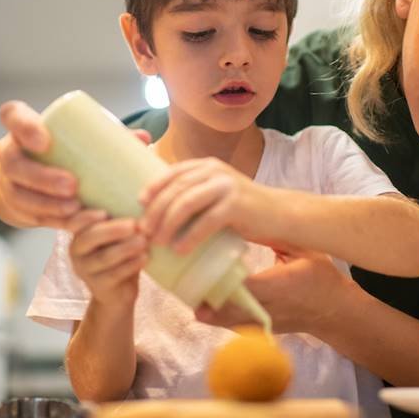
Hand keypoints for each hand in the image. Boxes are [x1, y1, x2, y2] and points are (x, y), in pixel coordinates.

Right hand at [0, 100, 149, 228]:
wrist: (30, 176)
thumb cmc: (60, 150)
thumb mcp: (74, 138)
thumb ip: (106, 137)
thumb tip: (145, 139)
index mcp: (22, 126)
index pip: (12, 116)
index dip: (24, 128)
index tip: (46, 141)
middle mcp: (8, 151)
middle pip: (14, 162)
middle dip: (42, 176)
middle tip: (72, 186)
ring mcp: (7, 180)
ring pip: (18, 193)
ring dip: (46, 203)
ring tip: (74, 208)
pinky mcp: (14, 205)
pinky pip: (27, 214)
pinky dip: (49, 219)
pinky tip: (68, 223)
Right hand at [67, 209, 148, 308]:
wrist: (119, 292)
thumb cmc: (121, 254)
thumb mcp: (117, 235)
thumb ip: (119, 219)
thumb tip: (141, 198)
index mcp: (79, 234)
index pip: (75, 222)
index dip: (86, 217)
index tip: (104, 212)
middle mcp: (77, 252)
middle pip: (90, 238)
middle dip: (112, 230)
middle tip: (134, 225)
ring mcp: (86, 271)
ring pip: (103, 258)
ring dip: (125, 248)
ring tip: (144, 241)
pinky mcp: (99, 287)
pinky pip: (114, 274)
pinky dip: (131, 265)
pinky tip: (144, 258)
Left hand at [138, 157, 271, 252]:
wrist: (279, 214)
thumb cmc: (242, 209)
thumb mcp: (216, 194)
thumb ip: (195, 194)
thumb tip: (160, 211)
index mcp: (206, 166)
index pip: (172, 172)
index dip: (153, 187)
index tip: (139, 204)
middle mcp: (215, 171)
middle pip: (175, 189)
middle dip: (155, 211)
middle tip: (144, 231)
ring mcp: (226, 187)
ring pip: (186, 203)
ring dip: (167, 224)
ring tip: (158, 242)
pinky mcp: (236, 205)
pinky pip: (205, 222)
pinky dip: (190, 237)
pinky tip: (180, 250)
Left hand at [195, 247, 352, 333]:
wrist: (336, 312)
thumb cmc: (322, 277)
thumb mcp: (305, 252)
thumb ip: (279, 240)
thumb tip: (249, 221)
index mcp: (280, 288)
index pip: (243, 287)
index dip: (219, 282)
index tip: (199, 268)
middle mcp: (268, 310)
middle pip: (227, 310)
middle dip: (203, 299)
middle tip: (180, 284)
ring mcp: (263, 325)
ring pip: (226, 323)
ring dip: (206, 310)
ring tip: (184, 293)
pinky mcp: (261, 331)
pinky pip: (233, 326)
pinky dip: (216, 317)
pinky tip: (200, 304)